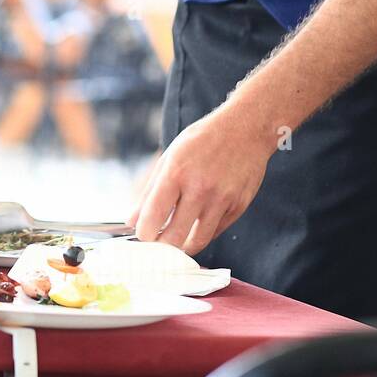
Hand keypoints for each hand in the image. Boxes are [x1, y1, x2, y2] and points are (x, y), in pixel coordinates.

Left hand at [127, 105, 272, 255]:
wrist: (245, 129)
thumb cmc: (202, 141)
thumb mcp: (169, 158)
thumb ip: (149, 192)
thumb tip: (132, 220)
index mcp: (176, 173)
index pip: (153, 217)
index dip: (144, 233)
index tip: (143, 234)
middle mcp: (199, 188)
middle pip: (174, 237)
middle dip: (161, 247)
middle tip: (157, 244)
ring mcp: (222, 199)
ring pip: (198, 241)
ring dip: (183, 247)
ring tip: (175, 242)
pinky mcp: (238, 206)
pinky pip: (216, 231)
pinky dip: (202, 233)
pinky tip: (195, 226)